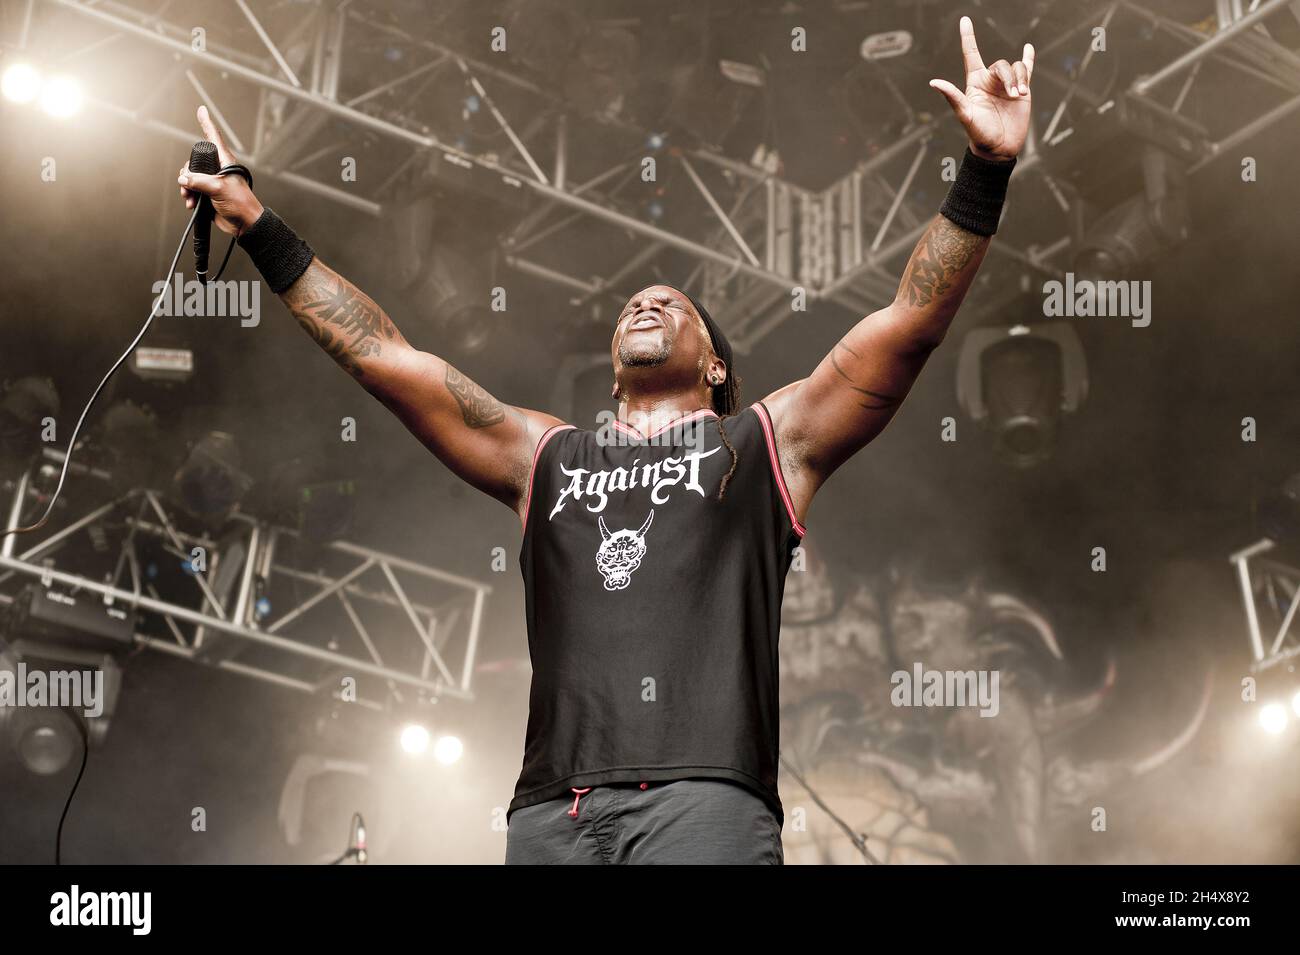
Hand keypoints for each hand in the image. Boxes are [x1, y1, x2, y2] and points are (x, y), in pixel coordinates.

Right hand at [177, 105, 263, 234]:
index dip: (207, 123)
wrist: (244, 224)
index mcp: (225, 162)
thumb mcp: (218, 189)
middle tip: (189, 186)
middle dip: (187, 174)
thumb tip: (183, 179)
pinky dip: (188, 196)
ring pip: (190, 177)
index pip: (214, 138)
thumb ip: (198, 181)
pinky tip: (191, 204)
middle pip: (194, 162)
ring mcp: (212, 181)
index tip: (202, 110)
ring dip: (186, 188)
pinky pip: (192, 189)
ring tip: (190, 198)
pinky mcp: (208, 193)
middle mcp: (218, 169)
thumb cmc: (240, 204)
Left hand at [929, 16, 1033, 161]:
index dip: (968, 38)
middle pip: (1001, 64)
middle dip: (1009, 78)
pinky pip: (1027, 69)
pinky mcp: (1022, 90)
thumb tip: (934, 82)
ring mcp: (1006, 85)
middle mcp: (990, 81)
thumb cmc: (980, 134)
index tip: (965, 21)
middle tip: (1012, 96)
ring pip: (1016, 68)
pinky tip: (1028, 49)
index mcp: (975, 83)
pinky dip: (1028, 59)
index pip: (970, 55)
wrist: (999, 148)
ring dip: (1020, 79)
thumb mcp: (965, 115)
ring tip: (1020, 96)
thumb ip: (952, 96)